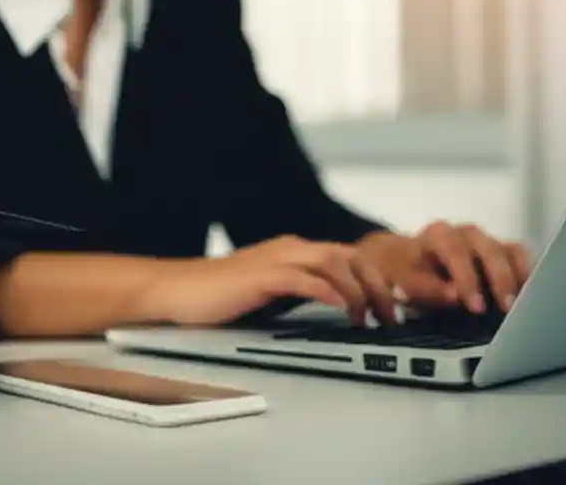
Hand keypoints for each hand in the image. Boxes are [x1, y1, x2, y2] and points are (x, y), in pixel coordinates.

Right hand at [137, 235, 397, 327]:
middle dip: (377, 284)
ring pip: (332, 262)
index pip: (349, 256)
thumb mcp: (270, 292)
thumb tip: (334, 305)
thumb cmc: (218, 295)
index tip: (390, 306)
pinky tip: (338, 307)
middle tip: (390, 316)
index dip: (375, 279)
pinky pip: (302, 278)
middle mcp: (290, 248)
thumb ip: (299, 291)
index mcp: (294, 251)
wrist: (176, 289)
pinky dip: (325, 291)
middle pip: (350, 255)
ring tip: (368, 317)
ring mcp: (275, 259)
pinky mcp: (260, 276)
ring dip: (357, 290)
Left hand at [352, 222, 533, 314]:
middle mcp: (463, 233)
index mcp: (437, 235)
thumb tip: (454, 295)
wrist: (403, 260)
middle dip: (498, 278)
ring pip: (508, 250)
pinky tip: (527, 295)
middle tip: (505, 308)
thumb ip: (428, 288)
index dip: (467, 279)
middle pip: (489, 248)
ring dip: (516, 277)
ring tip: (521, 303)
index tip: (475, 306)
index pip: (456, 252)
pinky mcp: (498, 251)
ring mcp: (483, 240)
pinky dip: (525, 273)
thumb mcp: (405, 281)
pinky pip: (517, 255)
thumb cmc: (404, 271)